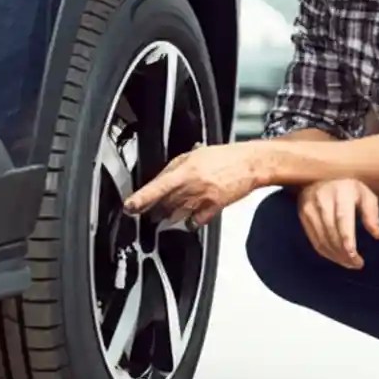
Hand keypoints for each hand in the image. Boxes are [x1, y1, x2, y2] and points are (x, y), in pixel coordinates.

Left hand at [123, 142, 266, 226]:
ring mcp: (203, 201)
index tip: (129, 207)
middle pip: (164, 205)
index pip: (157, 187)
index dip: (141, 199)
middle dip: (154, 208)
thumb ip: (174, 169)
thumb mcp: (193, 155)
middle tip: (148, 209)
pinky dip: (189, 222)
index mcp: (185, 171)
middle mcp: (192, 187)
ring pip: (176, 216)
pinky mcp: (213, 210)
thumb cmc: (224, 157)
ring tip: (167, 212)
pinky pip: (194, 223)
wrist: (249, 164)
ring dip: (168, 216)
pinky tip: (190, 216)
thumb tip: (158, 181)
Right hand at [297, 178, 378, 269]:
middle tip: (357, 264)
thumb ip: (372, 213)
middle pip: (332, 233)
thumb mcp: (364, 193)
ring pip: (322, 239)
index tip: (354, 255)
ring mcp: (310, 208)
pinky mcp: (303, 215)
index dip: (347, 240)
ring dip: (336, 256)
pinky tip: (336, 257)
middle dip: (344, 253)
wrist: (319, 174)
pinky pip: (314, 240)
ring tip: (349, 263)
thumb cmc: (347, 186)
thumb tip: (378, 235)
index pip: (342, 220)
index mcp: (340, 193)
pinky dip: (325, 252)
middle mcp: (322, 200)